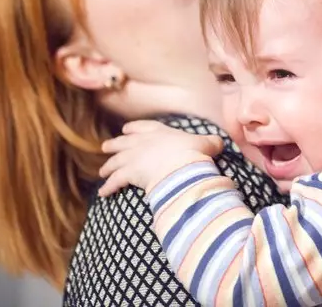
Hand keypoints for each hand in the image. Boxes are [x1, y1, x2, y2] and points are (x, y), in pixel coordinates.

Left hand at [98, 120, 223, 196]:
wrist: (180, 166)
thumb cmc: (193, 153)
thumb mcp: (206, 144)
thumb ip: (211, 142)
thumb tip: (219, 143)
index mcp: (160, 133)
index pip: (143, 127)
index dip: (134, 129)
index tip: (125, 130)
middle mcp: (142, 142)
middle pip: (123, 143)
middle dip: (114, 145)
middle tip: (105, 147)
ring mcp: (133, 157)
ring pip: (115, 161)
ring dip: (108, 166)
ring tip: (102, 171)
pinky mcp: (128, 174)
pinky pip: (115, 181)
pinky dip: (108, 187)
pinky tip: (103, 193)